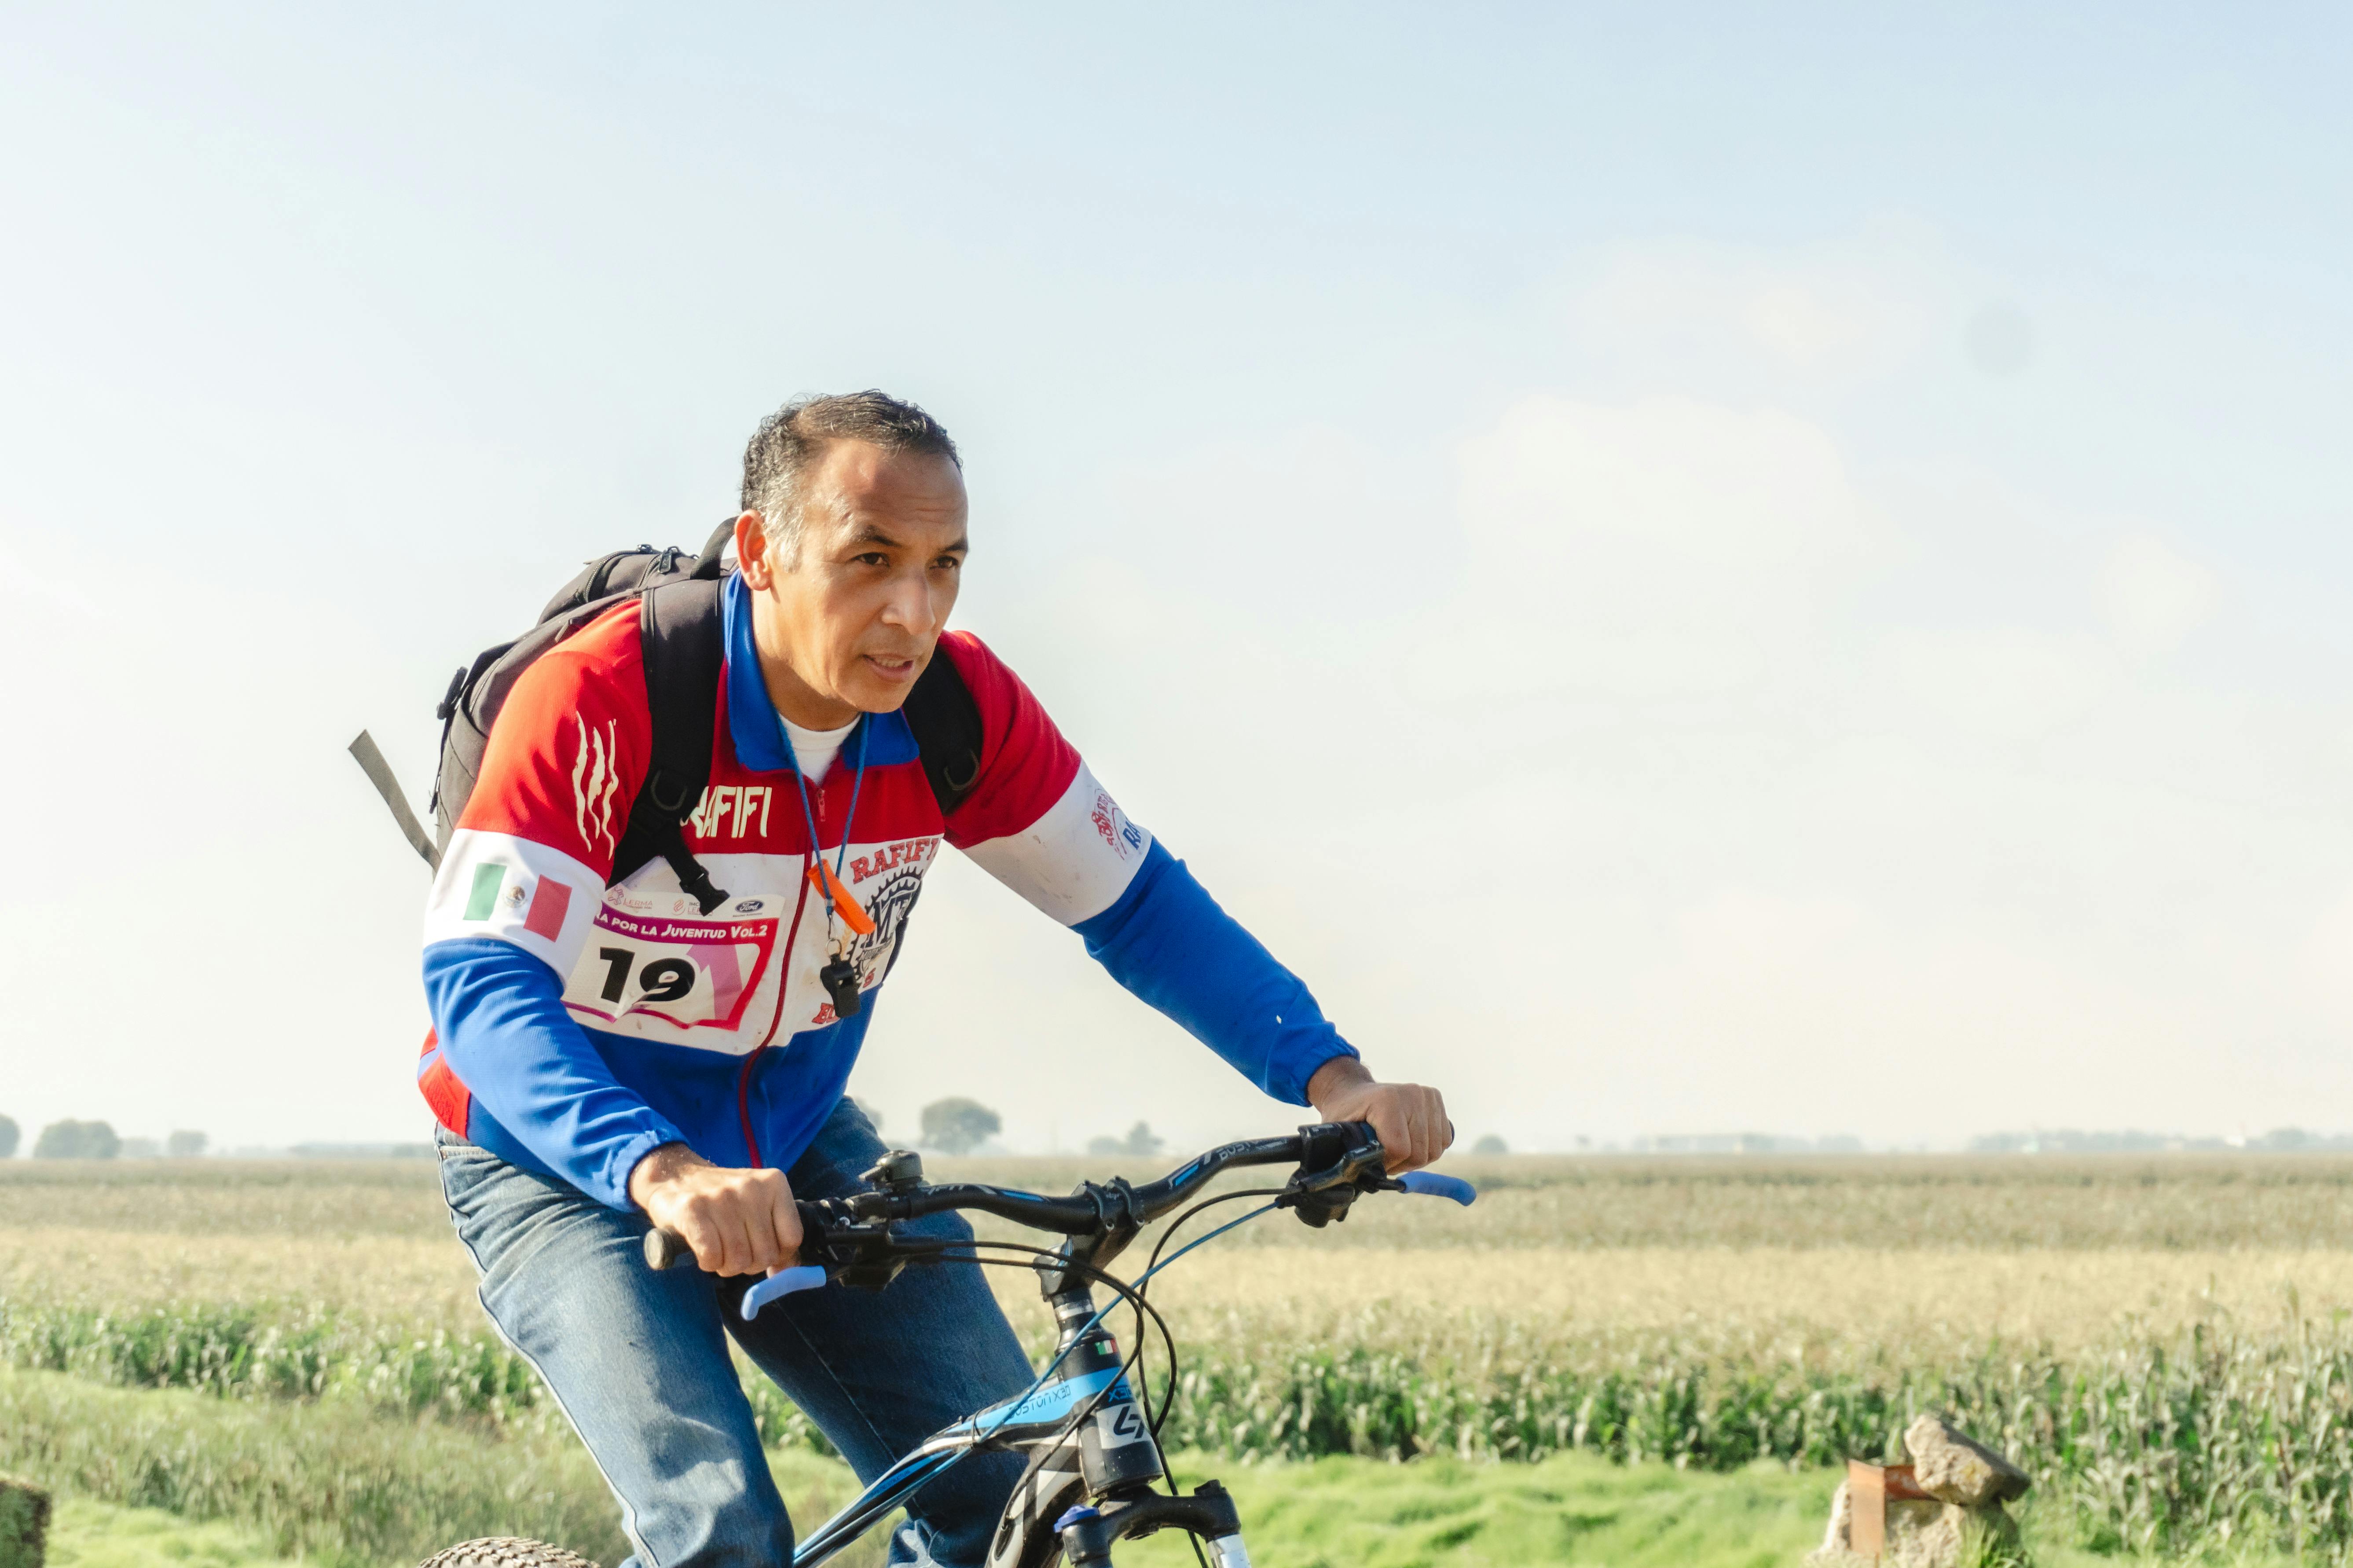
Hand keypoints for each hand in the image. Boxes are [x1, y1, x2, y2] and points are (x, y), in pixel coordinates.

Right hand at [627, 1143, 802, 1275]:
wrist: (674, 1175)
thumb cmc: (722, 1199)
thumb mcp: (758, 1204)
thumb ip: (778, 1233)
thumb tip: (785, 1273)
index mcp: (774, 1183)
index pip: (793, 1238)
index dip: (777, 1254)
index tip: (759, 1249)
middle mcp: (750, 1187)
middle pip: (766, 1254)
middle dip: (749, 1263)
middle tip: (733, 1250)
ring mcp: (721, 1197)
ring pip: (739, 1260)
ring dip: (726, 1265)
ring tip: (718, 1249)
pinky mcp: (692, 1210)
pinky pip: (712, 1257)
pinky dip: (708, 1263)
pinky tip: (703, 1251)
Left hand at [1305, 1056, 1452, 1172]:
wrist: (1352, 1090)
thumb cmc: (1345, 1115)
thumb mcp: (1340, 1134)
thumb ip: (1354, 1157)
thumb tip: (1372, 1180)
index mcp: (1388, 1100)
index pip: (1400, 1150)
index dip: (1387, 1165)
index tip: (1374, 1161)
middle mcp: (1412, 1094)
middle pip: (1421, 1153)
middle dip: (1402, 1164)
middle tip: (1385, 1159)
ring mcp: (1427, 1095)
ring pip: (1435, 1150)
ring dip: (1416, 1159)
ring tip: (1396, 1151)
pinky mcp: (1435, 1098)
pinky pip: (1444, 1140)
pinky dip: (1428, 1149)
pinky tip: (1410, 1143)